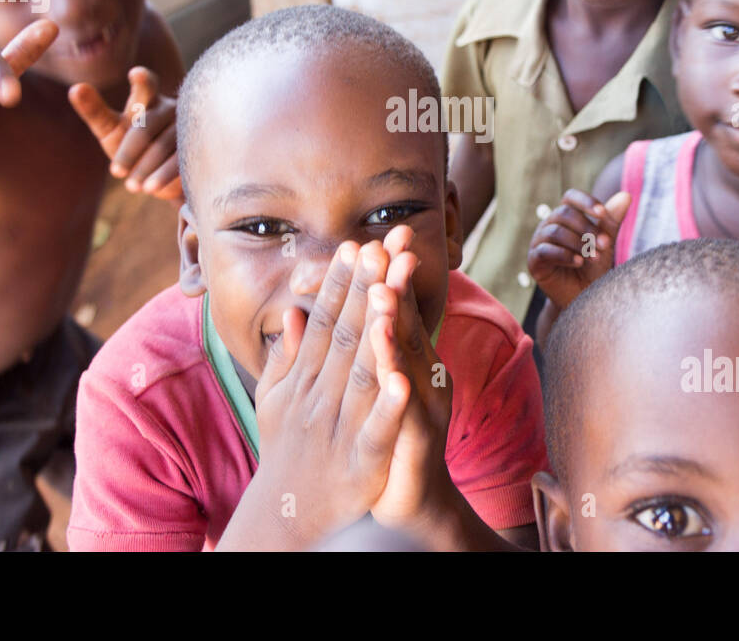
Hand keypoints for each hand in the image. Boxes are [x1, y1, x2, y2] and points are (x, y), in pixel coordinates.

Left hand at [68, 67, 179, 200]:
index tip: (135, 74)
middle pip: (146, 127)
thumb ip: (94, 110)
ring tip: (131, 187)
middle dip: (129, 152)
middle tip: (115, 172)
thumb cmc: (130, 144)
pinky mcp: (197, 150)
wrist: (162, 176)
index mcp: (148, 100)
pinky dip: (164, 176)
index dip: (142, 81)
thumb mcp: (110, 128)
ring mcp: (187, 129)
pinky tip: (152, 189)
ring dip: (145, 168)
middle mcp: (170, 110)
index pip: (146, 86)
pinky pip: (180, 161)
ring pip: (164, 146)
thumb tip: (74, 88)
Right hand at [242, 240, 410, 547]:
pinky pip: (378, 432)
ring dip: (376, 334)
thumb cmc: (289, 454)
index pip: (326, 324)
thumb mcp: (277, 403)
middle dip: (363, 291)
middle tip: (378, 246)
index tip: (355, 245)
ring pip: (362, 376)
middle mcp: (319, 399)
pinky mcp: (360, 466)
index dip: (341, 285)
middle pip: (346, 338)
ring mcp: (339, 431)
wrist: (287, 520)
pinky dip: (389, 407)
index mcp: (306, 382)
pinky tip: (404, 379)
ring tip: (389, 293)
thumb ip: (289, 358)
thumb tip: (294, 313)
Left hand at [369, 227, 456, 531]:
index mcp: (404, 361)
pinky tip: (398, 377)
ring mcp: (422, 412)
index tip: (381, 233)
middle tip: (387, 245)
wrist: (411, 505)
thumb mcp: (365, 388)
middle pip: (404, 327)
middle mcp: (420, 379)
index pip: (392, 310)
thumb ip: (351, 346)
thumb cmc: (383, 441)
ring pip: (406, 365)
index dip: (386, 274)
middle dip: (394, 284)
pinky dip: (400, 399)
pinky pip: (405, 421)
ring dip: (396, 329)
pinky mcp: (414, 448)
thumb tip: (317, 307)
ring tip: (384, 294)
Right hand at [528, 189, 630, 308]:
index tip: (602, 214)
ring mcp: (539, 242)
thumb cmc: (593, 267)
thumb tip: (627, 195)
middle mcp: (549, 225)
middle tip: (605, 244)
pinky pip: (545, 251)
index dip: (585, 202)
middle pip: (564, 213)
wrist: (583, 298)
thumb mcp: (605, 243)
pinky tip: (579, 262)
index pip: (571, 197)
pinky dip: (564, 255)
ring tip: (595, 256)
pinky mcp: (534, 261)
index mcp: (565, 216)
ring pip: (555, 231)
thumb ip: (612, 221)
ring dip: (578, 243)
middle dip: (587, 228)